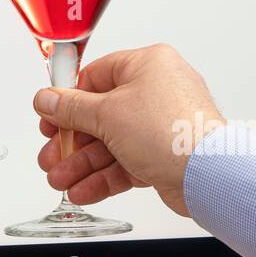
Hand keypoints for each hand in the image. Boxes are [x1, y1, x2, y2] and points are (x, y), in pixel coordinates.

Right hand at [33, 44, 224, 216]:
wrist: (209, 175)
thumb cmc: (172, 133)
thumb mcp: (107, 114)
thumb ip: (71, 108)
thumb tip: (47, 99)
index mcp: (148, 65)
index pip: (97, 76)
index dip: (69, 99)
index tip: (50, 118)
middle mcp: (158, 91)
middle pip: (101, 115)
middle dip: (72, 142)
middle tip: (52, 156)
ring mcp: (162, 125)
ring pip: (112, 143)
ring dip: (83, 164)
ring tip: (62, 180)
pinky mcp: (165, 155)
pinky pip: (127, 163)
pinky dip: (104, 177)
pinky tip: (83, 190)